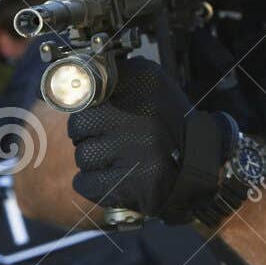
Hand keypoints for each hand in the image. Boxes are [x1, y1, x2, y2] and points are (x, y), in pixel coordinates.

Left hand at [67, 57, 228, 224]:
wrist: (202, 162)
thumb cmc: (164, 125)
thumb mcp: (147, 88)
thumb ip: (109, 81)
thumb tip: (63, 86)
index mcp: (145, 78)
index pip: (82, 91)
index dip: (90, 109)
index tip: (104, 115)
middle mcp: (145, 109)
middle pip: (77, 125)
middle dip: (91, 137)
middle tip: (120, 140)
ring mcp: (143, 145)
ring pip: (82, 156)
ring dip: (97, 162)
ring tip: (125, 159)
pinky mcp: (140, 179)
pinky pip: (86, 184)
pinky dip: (97, 185)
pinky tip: (121, 178)